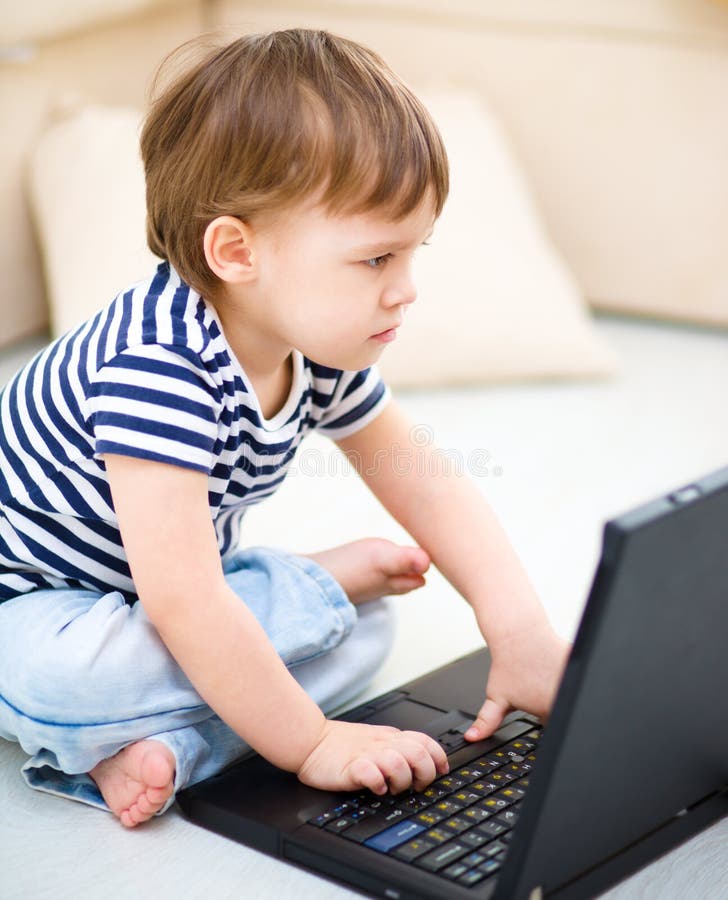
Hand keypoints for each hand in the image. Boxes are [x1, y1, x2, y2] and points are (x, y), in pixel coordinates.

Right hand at [296, 720, 448, 794]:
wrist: (311, 740)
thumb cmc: (342, 745)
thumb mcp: (377, 739)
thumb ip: (397, 747)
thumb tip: (422, 761)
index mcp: (391, 737)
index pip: (426, 742)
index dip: (439, 758)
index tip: (441, 772)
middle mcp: (383, 745)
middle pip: (419, 754)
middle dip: (425, 773)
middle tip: (416, 786)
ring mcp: (368, 754)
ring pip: (400, 763)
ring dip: (402, 779)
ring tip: (392, 787)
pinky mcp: (351, 766)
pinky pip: (372, 774)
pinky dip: (378, 783)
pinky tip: (375, 787)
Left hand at [465, 622, 570, 741]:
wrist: (519, 633)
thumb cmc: (510, 663)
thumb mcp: (496, 698)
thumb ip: (487, 723)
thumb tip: (474, 738)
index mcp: (549, 708)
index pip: (554, 726)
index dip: (543, 718)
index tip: (534, 704)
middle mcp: (565, 694)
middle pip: (562, 710)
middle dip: (552, 704)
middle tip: (536, 687)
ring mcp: (574, 676)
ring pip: (570, 692)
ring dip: (561, 688)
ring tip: (543, 675)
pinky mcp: (579, 661)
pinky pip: (576, 674)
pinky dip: (568, 673)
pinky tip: (551, 665)